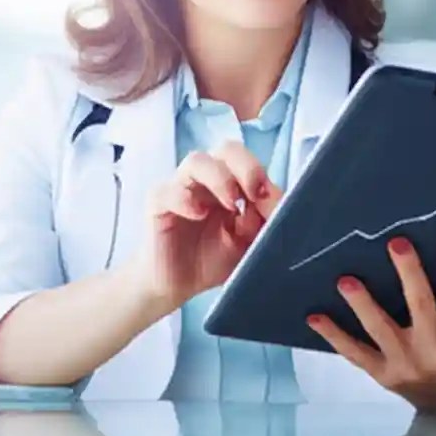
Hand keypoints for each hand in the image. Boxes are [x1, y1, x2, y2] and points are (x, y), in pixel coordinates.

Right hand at [131, 141, 281, 312]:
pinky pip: (166, 190)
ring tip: (231, 204)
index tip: (271, 200)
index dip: (263, 176)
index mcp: (231, 185)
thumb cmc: (211, 260)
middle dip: (246, 166)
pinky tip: (197, 214)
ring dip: (220, 178)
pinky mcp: (158, 205)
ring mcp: (180, 189)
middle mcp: (206, 181)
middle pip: (227, 149)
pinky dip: (184, 198)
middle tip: (254, 193)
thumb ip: (263, 224)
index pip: (249, 162)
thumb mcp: (247, 245)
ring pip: (197, 160)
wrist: (176, 286)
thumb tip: (277, 203)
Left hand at [306, 219, 435, 410]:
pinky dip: (334, 336)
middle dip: (409, 273)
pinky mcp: (382, 373)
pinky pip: (355, 353)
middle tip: (396, 242)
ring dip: (362, 305)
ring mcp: (406, 361)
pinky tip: (314, 316)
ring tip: (346, 280)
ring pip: (381, 330)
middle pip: (421, 304)